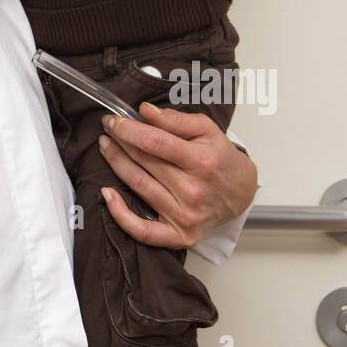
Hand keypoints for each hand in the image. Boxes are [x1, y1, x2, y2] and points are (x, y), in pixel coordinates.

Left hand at [97, 103, 258, 247]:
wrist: (240, 192)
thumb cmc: (220, 159)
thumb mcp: (206, 129)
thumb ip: (174, 120)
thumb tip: (144, 111)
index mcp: (202, 162)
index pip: (155, 142)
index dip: (128, 130)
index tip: (113, 120)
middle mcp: (193, 191)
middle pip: (144, 162)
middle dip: (120, 142)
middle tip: (107, 128)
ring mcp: (186, 216)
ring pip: (139, 186)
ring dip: (116, 164)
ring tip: (106, 147)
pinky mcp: (180, 236)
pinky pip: (143, 231)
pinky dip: (120, 215)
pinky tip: (107, 194)